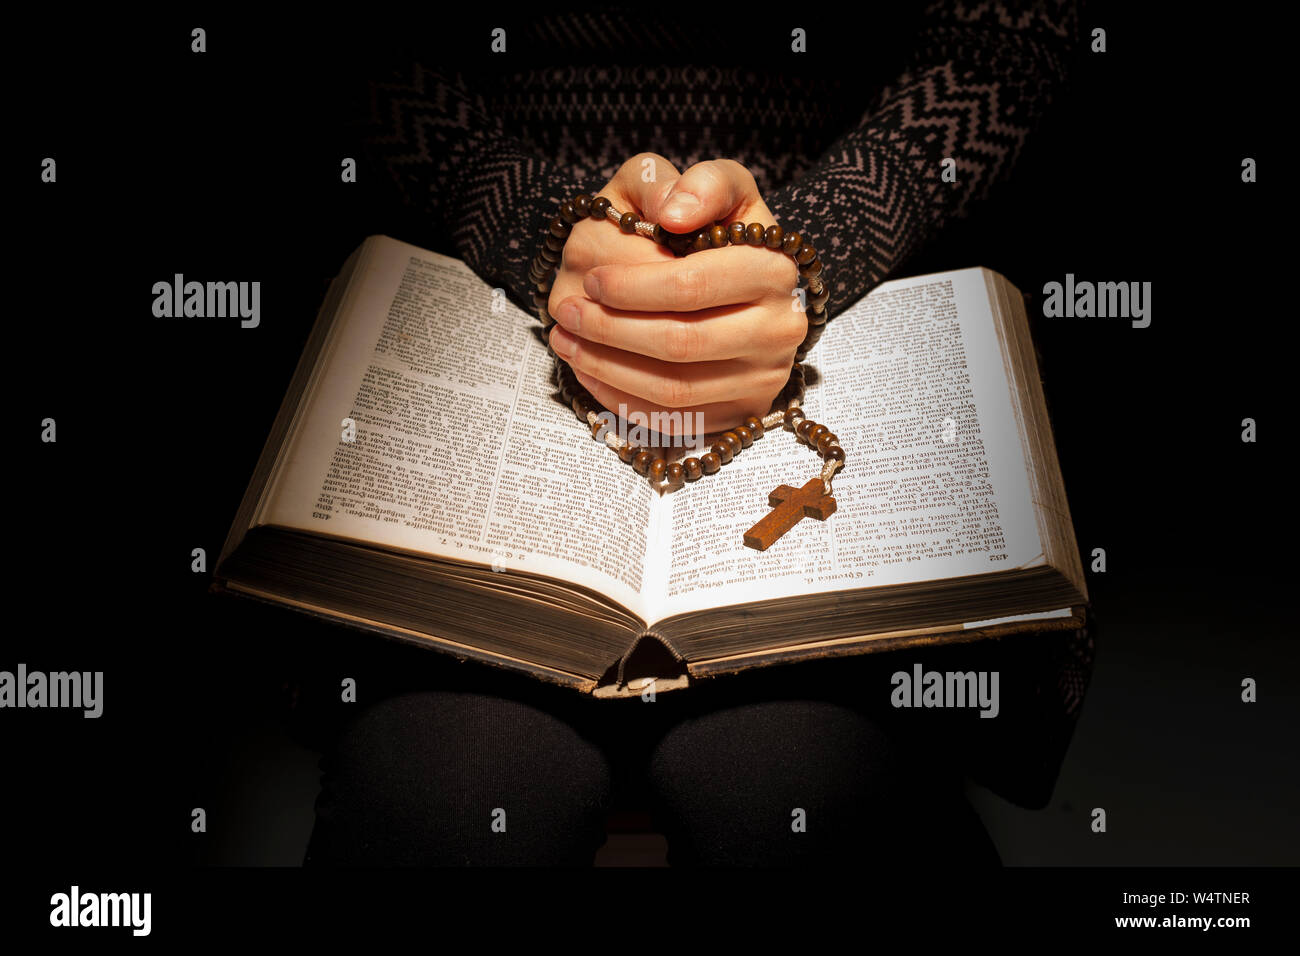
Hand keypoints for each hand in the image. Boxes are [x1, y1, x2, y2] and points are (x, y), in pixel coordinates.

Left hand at [547, 156, 804, 439]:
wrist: (750, 284)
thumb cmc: (720, 230)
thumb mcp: (718, 184)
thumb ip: (701, 183)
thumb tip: (674, 212)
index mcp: (773, 269)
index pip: (691, 286)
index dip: (632, 287)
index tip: (593, 279)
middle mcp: (779, 330)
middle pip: (680, 343)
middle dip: (611, 330)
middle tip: (568, 313)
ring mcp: (763, 378)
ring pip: (674, 390)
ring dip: (608, 368)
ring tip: (568, 341)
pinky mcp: (742, 413)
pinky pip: (675, 421)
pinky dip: (624, 400)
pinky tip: (591, 372)